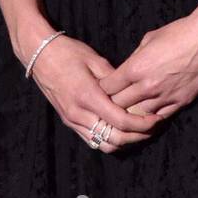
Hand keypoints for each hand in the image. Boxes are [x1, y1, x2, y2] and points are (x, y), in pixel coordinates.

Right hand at [27, 35, 161, 153]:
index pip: (120, 121)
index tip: (157, 119)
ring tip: (140, 131)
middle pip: (113, 139)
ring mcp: (71, 120)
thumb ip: (115, 79)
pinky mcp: (68, 121)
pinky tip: (121, 130)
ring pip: (102, 144)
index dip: (141, 124)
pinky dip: (108, 139)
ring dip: (123, 141)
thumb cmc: (69, 53)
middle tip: (153, 128)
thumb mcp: (95, 60)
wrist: (40, 55)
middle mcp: (78, 113)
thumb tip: (134, 91)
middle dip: (136, 137)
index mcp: (88, 97)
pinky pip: (91, 139)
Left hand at [96, 8, 197, 121]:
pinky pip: (159, 117)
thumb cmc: (179, 32)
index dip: (104, 88)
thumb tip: (127, 69)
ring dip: (132, 112)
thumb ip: (135, 58)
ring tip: (130, 110)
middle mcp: (147, 86)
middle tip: (114, 101)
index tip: (105, 87)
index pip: (108, 88)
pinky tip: (148, 114)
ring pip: (137, 116)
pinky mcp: (181, 102)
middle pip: (119, 105)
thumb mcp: (149, 39)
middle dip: (114, 103)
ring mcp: (165, 96)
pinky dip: (152, 116)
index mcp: (136, 68)